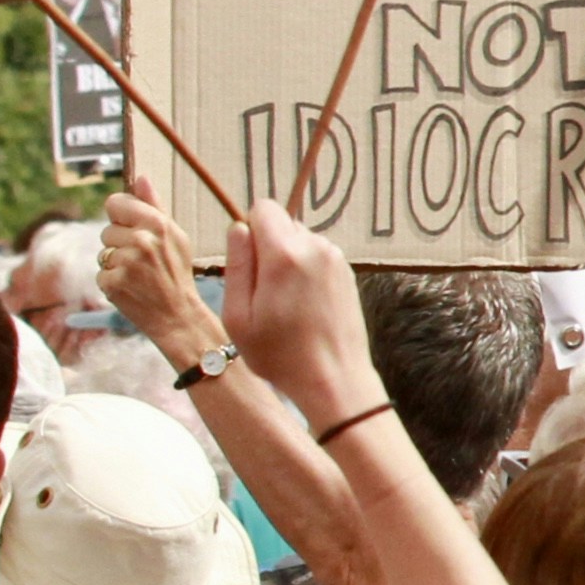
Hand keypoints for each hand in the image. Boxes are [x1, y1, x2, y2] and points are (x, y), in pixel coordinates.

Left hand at [98, 183, 215, 361]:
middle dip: (120, 244)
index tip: (134, 230)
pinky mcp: (113, 283)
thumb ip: (154, 206)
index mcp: (158, 224)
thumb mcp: (176, 236)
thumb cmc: (177, 273)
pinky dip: (111, 282)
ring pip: (102, 252)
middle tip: (143, 261)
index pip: (116, 203)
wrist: (179, 316)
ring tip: (138, 275)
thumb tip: (140, 177)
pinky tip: (130, 288)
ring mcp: (126, 263)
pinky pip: (100, 274)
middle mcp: (142, 241)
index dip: (121, 216)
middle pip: (107, 230)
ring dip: (114, 264)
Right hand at [222, 202, 375, 410]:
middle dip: (267, 247)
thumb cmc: (278, 353)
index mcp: (286, 254)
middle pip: (283, 223)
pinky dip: (305, 272)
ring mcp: (337, 259)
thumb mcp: (237, 315)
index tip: (247, 263)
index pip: (264, 208)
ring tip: (283, 302)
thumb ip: (237, 265)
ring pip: (300, 240)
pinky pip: (317, 257)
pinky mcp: (347, 272)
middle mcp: (317, 248)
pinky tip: (303, 305)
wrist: (333, 377)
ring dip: (287, 260)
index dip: (249, 230)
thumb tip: (238, 228)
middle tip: (263, 290)